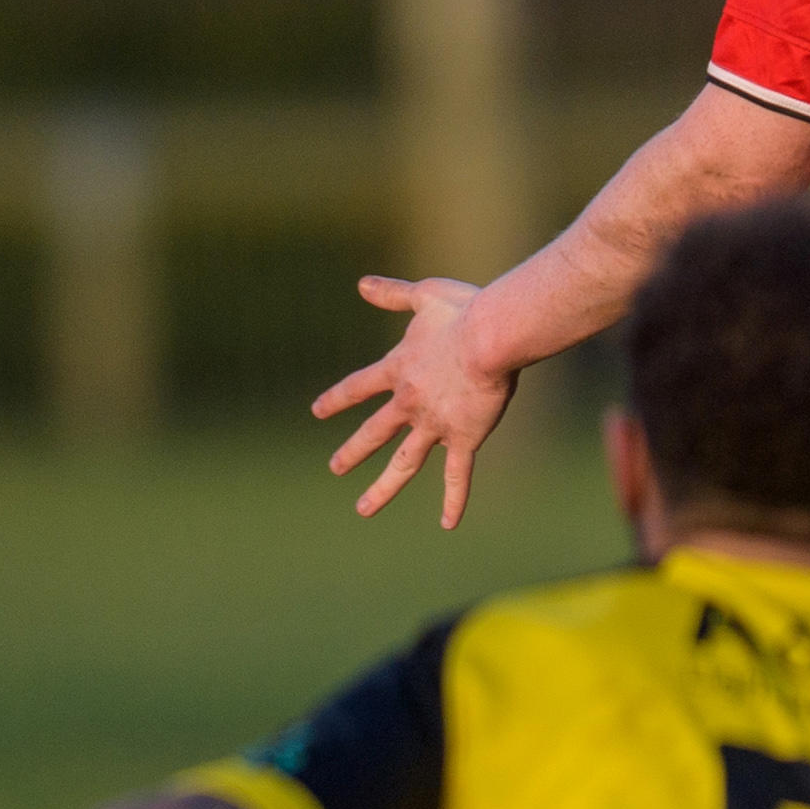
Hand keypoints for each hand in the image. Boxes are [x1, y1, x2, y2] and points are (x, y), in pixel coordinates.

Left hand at [313, 274, 510, 527]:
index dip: (337, 399)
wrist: (491, 336)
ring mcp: (434, 425)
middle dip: (353, 451)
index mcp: (399, 369)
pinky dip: (453, 501)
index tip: (318, 411)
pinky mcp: (463, 438)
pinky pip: (457, 476)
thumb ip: (393, 293)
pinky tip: (447, 524)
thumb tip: (362, 284)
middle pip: (374, 433)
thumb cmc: (465, 310)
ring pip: (403, 463)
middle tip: (335, 468)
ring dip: (383, 488)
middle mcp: (409, 403)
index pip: (359, 387)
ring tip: (363, 508)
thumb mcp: (424, 295)